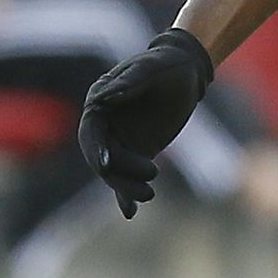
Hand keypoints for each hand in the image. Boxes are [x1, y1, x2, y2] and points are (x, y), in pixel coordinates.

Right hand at [78, 28, 213, 217]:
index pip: (91, 132)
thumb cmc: (166, 64)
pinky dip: (128, 194)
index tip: (105, 163)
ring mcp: (120, 140)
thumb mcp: (151, 67)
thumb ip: (128, 81)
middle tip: (146, 182)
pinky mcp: (138, 151)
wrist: (186, 71)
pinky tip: (130, 212)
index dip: (96, 148)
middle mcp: (105, 125)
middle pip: (102, 158)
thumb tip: (103, 98)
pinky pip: (129, 176)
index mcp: (99, 103)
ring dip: (127, 187)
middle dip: (117, 173)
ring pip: (115, 172)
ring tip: (149, 194)